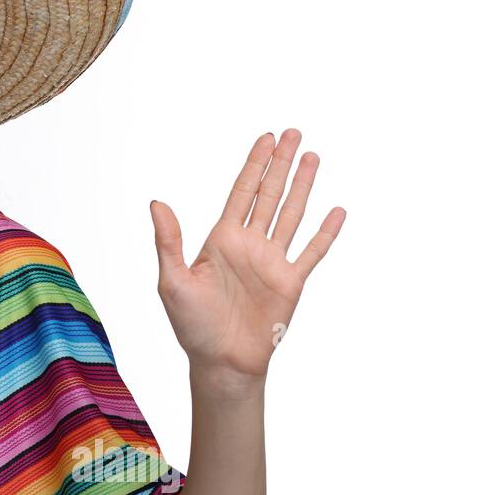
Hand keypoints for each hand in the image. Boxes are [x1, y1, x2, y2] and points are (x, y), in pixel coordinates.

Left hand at [150, 129, 344, 383]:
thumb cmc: (192, 325)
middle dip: (281, 164)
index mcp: (221, 240)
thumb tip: (156, 203)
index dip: (254, 165)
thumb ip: (168, 241)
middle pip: (269, 195)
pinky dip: (326, 232)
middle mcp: (249, 245)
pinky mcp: (291, 283)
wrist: (221, 362)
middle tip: (294, 132)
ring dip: (304, 186)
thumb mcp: (172, 281)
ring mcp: (272, 262)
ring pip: (292, 214)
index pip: (242, 192)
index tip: (266, 138)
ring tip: (314, 156)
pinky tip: (337, 210)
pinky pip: (313, 252)